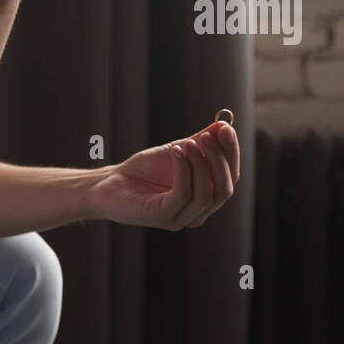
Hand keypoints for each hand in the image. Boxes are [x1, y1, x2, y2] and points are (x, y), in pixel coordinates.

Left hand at [90, 121, 240, 229]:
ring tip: (186, 143)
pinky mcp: (164, 217)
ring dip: (201, 164)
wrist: (111, 183)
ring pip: (206, 194)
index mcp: (206, 196)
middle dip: (220, 160)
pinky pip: (183, 194)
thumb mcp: (178, 150)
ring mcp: (182, 218)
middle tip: (208, 136)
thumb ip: (201, 142)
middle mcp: (198, 212)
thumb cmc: (145, 169)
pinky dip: (183, 170)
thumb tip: (224, 125)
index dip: (231, 153)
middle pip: (225, 189)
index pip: (231, 177)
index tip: (226, 128)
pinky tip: (175, 152)